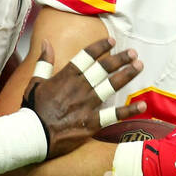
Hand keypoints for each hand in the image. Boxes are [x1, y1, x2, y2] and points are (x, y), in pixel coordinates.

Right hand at [24, 37, 146, 158]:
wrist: (33, 134)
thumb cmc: (33, 108)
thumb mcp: (35, 81)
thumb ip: (44, 62)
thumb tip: (45, 42)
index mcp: (66, 76)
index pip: (87, 56)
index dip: (101, 47)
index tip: (112, 41)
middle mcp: (79, 87)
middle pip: (103, 68)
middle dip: (120, 59)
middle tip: (133, 53)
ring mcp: (87, 104)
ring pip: (111, 86)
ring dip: (127, 75)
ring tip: (139, 66)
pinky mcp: (92, 122)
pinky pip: (114, 115)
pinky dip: (129, 110)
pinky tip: (143, 105)